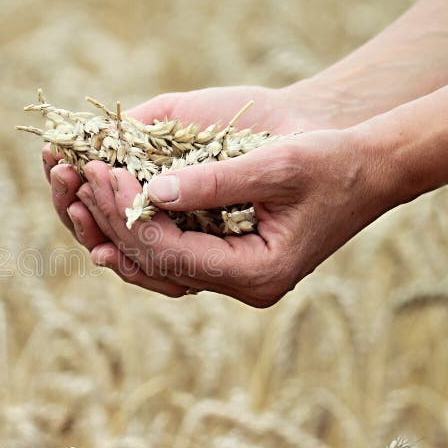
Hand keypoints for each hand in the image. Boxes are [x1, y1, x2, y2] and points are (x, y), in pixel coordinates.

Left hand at [79, 127, 388, 304]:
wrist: (369, 170)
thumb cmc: (333, 162)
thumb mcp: (278, 165)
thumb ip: (216, 181)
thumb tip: (151, 191)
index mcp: (257, 274)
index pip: (172, 255)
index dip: (130, 216)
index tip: (101, 173)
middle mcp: (243, 285)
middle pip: (157, 265)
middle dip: (113, 221)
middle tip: (79, 179)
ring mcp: (235, 276)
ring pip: (157, 267)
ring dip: (116, 231)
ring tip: (77, 198)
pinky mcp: (228, 258)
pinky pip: (171, 254)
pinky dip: (139, 232)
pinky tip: (110, 210)